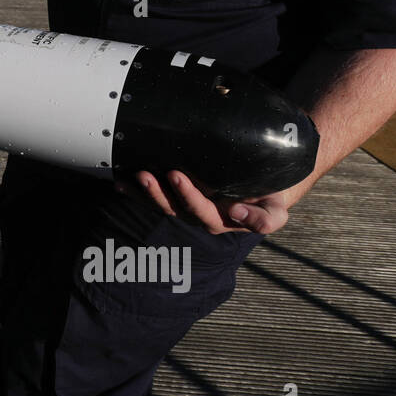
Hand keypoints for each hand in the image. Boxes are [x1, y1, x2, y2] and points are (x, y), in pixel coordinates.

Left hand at [115, 169, 304, 235]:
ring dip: (145, 193)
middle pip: (175, 208)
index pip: (200, 211)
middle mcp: (199, 215)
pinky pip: (152, 197)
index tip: (177, 176)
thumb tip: (238, 214)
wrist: (265, 189)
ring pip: (162, 203)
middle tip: (149, 175)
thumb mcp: (276, 211)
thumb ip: (265, 219)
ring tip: (136, 176)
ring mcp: (186, 207)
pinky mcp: (176, 197)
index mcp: (220, 220)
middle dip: (161, 193)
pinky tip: (119, 183)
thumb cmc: (268, 199)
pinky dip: (134, 192)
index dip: (188, 196)